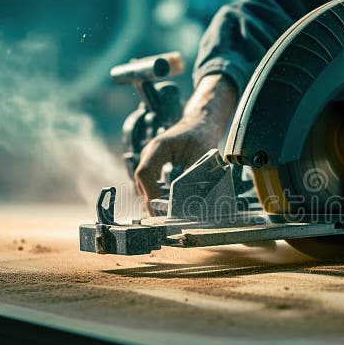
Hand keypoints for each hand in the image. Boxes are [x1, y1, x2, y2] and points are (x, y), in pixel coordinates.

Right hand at [134, 74, 236, 210]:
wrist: (199, 123)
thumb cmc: (200, 136)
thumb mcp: (201, 155)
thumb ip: (194, 175)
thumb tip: (189, 199)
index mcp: (159, 147)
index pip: (145, 173)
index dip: (151, 193)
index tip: (161, 208)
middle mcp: (149, 153)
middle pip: (142, 182)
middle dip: (151, 202)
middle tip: (164, 220)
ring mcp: (149, 159)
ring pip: (144, 185)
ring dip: (152, 200)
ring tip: (165, 216)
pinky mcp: (153, 165)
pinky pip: (149, 183)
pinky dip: (155, 195)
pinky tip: (165, 206)